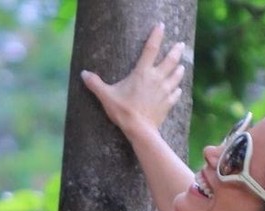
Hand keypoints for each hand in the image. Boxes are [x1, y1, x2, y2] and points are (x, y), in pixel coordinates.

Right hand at [81, 23, 184, 138]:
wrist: (139, 130)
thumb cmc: (123, 111)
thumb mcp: (107, 97)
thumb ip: (96, 85)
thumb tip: (83, 74)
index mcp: (142, 73)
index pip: (151, 48)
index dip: (156, 35)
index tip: (161, 27)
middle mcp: (157, 78)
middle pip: (171, 59)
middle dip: (177, 51)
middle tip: (180, 45)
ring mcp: (165, 90)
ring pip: (177, 75)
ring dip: (179, 69)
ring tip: (181, 66)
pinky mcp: (168, 103)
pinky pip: (176, 94)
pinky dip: (177, 90)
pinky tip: (177, 89)